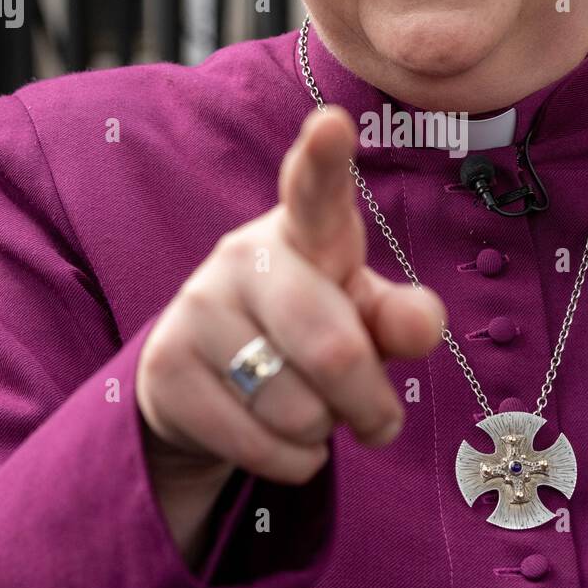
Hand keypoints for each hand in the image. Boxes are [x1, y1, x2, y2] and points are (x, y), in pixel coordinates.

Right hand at [135, 106, 444, 558]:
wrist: (210, 379)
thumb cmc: (310, 329)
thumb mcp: (363, 317)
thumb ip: (401, 318)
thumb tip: (422, 325)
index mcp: (304, 230)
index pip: (316, 190)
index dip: (325, 158)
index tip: (332, 124)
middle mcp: (244, 255)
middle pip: (333, 352)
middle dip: (369, 405)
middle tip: (379, 420)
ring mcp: (195, 307)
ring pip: (297, 411)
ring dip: (321, 433)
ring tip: (304, 405)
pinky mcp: (164, 367)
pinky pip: (261, 448)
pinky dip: (290, 462)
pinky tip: (273, 434)